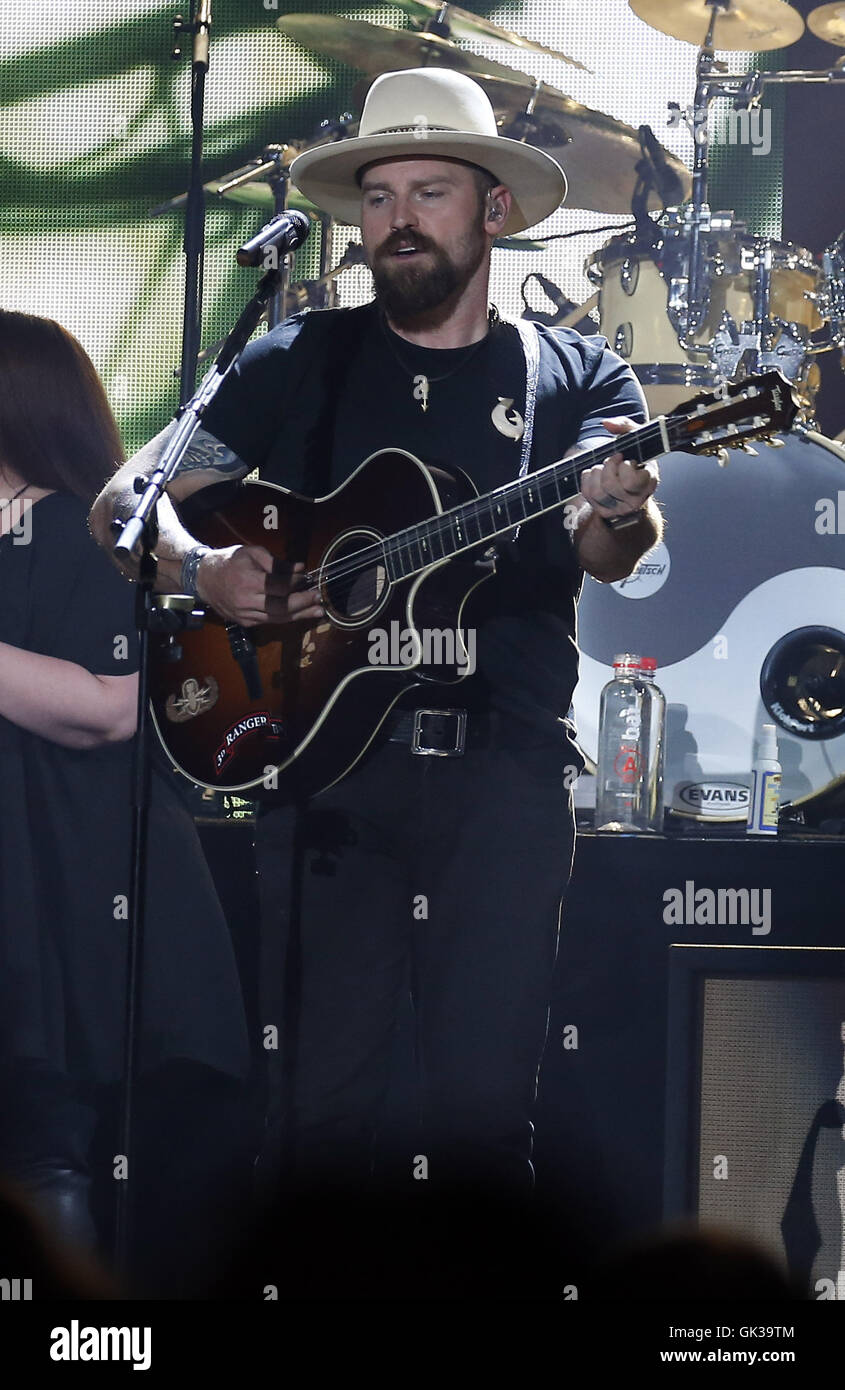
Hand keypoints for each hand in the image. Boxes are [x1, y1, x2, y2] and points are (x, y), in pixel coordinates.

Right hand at [195, 545, 324, 626]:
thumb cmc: (228, 561)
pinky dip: (285, 617)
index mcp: (248, 580)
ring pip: (277, 618)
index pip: (279, 586)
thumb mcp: (252, 553)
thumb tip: (300, 568)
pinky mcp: (244, 622)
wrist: (203, 579)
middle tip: (319, 599)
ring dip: (299, 615)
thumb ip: (277, 562)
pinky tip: (299, 613)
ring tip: (316, 611)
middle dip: (303, 604)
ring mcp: (244, 614)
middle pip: (281, 607)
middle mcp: (246, 600)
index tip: (307, 577)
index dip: (296, 583)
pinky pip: (269, 621)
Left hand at [578, 417, 658, 520]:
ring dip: (596, 472)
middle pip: (610, 485)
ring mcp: (619, 508)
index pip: (631, 481)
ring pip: (597, 492)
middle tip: (614, 459)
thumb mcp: (636, 439)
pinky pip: (587, 493)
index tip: (627, 459)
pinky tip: (596, 473)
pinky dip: (587, 478)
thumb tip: (607, 423)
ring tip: (605, 467)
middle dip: (608, 466)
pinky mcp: (603, 510)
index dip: (625, 466)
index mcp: (649, 483)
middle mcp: (635, 500)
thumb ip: (625, 426)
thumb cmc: (634, 457)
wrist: (631, 482)